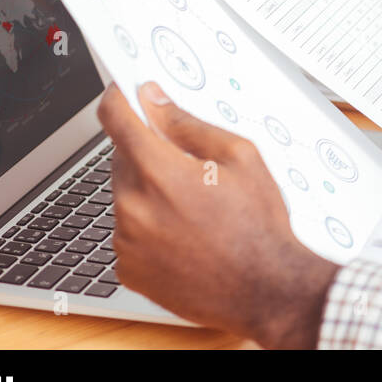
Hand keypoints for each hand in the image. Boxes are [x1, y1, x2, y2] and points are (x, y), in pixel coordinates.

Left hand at [96, 81, 338, 347]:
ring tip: (194, 210)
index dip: (118, 99)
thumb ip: (190, 126)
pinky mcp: (128, 269)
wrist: (266, 288)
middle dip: (149, 154)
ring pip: (126, 197)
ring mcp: (126, 242)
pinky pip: (128, 233)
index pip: (115, 119)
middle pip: (122, 159)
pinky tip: (184, 235)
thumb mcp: (240, 158)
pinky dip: (148, 228)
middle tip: (190, 169)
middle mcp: (133, 207)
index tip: (123, 94)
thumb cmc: (259, 226)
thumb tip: (156, 103)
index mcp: (159, 173)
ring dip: (149, 193)